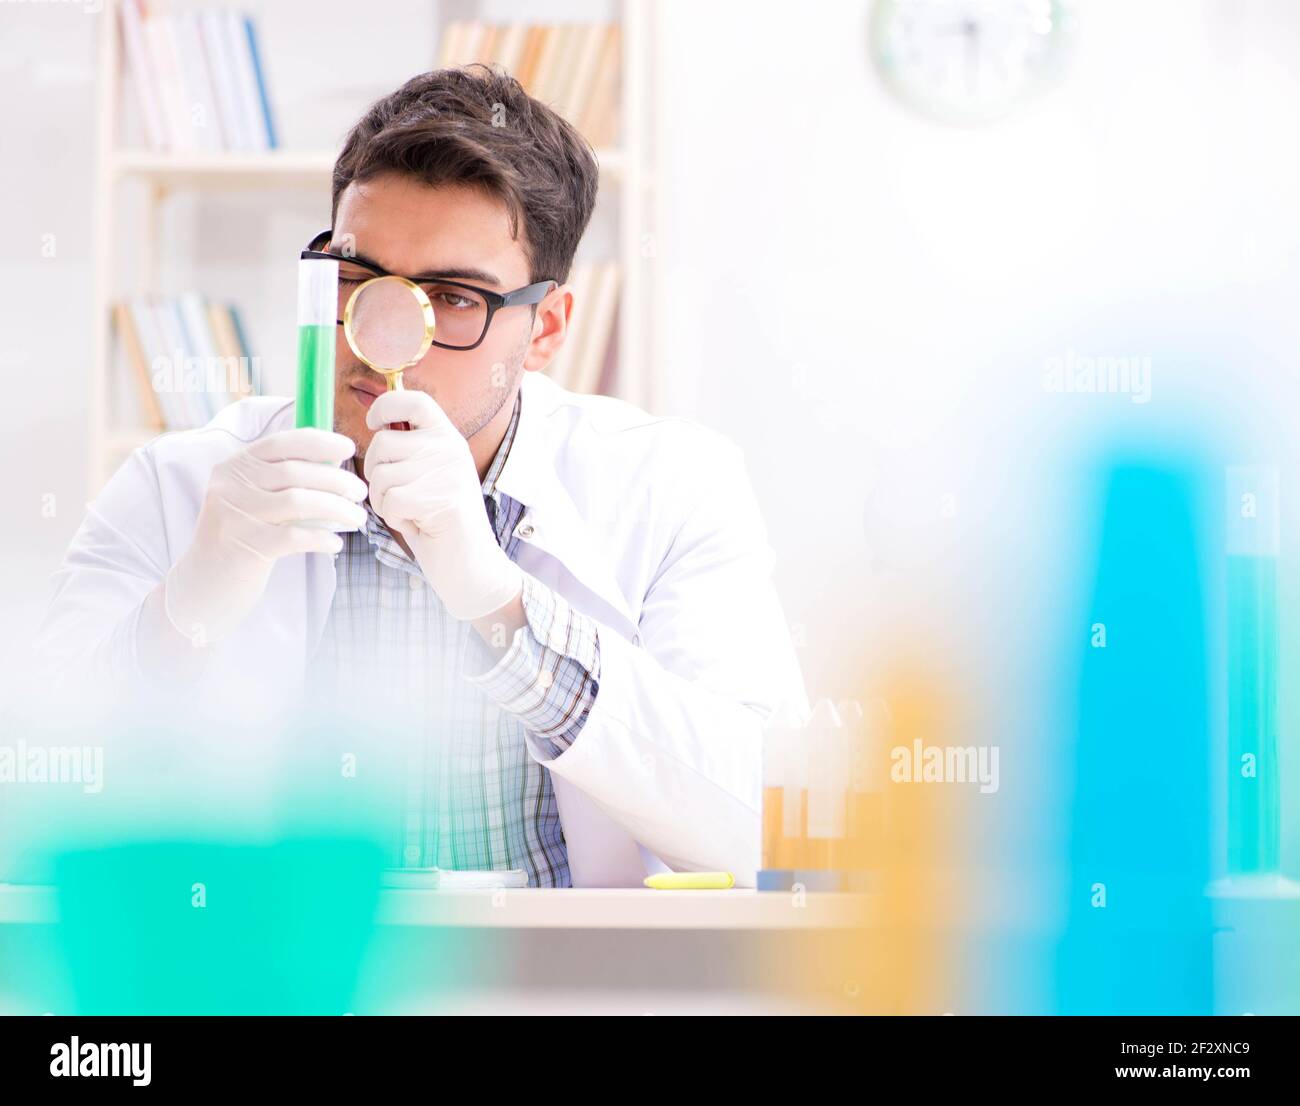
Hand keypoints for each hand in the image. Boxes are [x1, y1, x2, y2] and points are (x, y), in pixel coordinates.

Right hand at [164, 428, 367, 644]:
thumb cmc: (241, 538)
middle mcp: (230, 486)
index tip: (349, 448)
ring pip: (299, 501)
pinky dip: (321, 538)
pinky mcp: (245, 546)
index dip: (318, 442)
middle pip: (295, 472)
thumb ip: (281, 481)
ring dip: (337, 508)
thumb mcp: (252, 501)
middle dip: (336, 480)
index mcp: (233, 468)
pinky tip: (335, 543)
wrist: (203, 584)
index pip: (280, 443)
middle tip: (361, 492)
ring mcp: (235, 515)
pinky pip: (295, 536)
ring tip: (357, 518)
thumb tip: (333, 464)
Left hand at [364, 389, 522, 621]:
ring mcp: (448, 472)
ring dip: (383, 500)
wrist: (471, 566)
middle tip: (395, 494)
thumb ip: (410, 451)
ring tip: (411, 512)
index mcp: (448, 437)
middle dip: (375, 472)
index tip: (373, 423)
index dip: (385, 405)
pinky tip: (417, 524)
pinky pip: (389, 500)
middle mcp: (451, 448)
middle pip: (383, 443)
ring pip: (381, 474)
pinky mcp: (441, 498)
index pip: (414, 401)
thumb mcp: (428, 476)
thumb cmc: (440, 522)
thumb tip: (377, 428)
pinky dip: (394, 518)